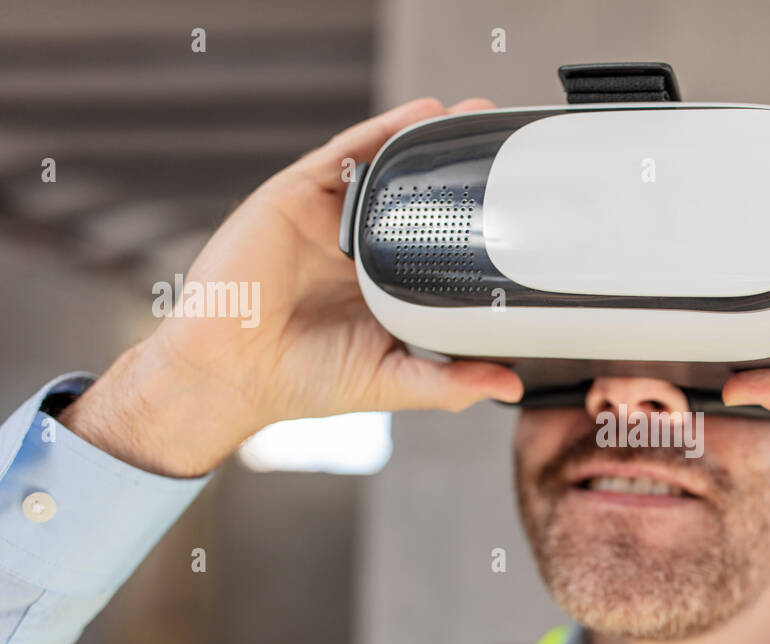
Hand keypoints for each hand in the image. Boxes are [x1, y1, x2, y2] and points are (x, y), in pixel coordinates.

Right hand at [62, 98, 522, 477]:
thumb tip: (512, 384)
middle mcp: (359, 247)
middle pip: (415, 195)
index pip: (435, 241)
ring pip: (385, 166)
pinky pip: (345, 153)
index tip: (517, 204)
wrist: (232, 372)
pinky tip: (421, 114)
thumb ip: (451, 382)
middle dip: (456, 166)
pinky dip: (382, 131)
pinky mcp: (298, 197)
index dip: (473, 219)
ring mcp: (329, 218)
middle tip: (502, 140)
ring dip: (428, 138)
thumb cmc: (304, 380)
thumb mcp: (394, 381)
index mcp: (385, 285)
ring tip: (473, 116)